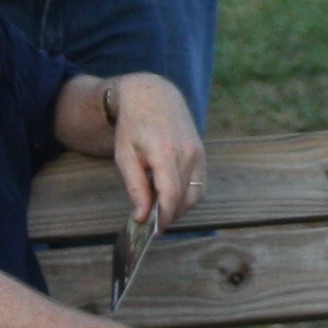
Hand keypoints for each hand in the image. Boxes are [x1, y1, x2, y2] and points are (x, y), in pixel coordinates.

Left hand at [108, 75, 205, 227]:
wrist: (153, 96)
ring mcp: (198, 153)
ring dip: (180, 208)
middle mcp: (188, 153)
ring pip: (195, 194)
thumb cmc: (133, 126)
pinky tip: (170, 196)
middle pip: (184, 198)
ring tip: (160, 209)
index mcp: (165, 152)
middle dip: (168, 216)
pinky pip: (200, 184)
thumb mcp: (125, 156)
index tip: (151, 231)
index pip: (171, 195)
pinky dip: (188, 196)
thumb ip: (136, 187)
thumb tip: (142, 217)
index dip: (163, 218)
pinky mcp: (202, 153)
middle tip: (150, 223)